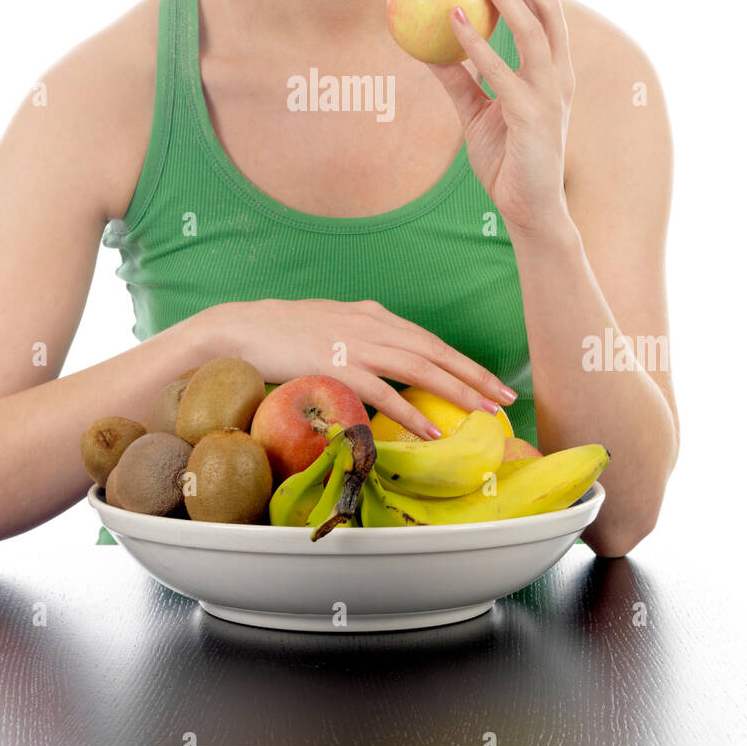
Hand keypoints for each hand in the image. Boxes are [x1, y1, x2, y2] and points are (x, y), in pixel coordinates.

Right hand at [194, 298, 516, 438]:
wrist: (240, 328)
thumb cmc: (281, 333)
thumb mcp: (331, 325)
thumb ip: (360, 337)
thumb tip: (383, 358)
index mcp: (372, 314)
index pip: (428, 339)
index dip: (463, 361)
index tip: (490, 380)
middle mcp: (371, 325)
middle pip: (435, 351)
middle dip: (475, 375)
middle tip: (506, 397)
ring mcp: (354, 344)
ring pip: (419, 368)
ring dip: (456, 391)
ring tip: (484, 412)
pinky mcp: (336, 366)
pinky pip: (383, 392)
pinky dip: (411, 411)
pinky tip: (432, 430)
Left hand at [427, 0, 575, 241]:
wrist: (529, 211)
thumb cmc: (508, 162)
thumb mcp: (476, 113)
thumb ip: (458, 80)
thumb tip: (426, 49)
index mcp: (553, 74)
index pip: (545, 14)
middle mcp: (559, 78)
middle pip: (547, 10)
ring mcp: (550, 96)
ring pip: (533, 31)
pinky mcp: (532, 117)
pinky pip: (501, 72)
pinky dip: (477, 44)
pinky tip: (452, 22)